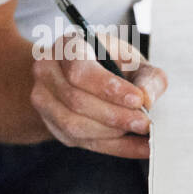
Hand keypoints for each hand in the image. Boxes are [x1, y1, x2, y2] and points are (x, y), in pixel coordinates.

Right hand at [30, 29, 166, 157]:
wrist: (85, 77)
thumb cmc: (111, 64)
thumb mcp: (134, 60)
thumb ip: (148, 76)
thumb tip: (147, 98)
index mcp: (68, 46)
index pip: (79, 70)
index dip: (108, 88)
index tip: (138, 100)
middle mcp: (48, 71)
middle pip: (76, 101)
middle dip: (115, 115)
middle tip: (145, 122)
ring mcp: (44, 100)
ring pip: (73, 125)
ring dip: (111, 133)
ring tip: (140, 132)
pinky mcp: (52, 124)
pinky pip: (80, 141)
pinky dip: (113, 147)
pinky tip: (138, 147)